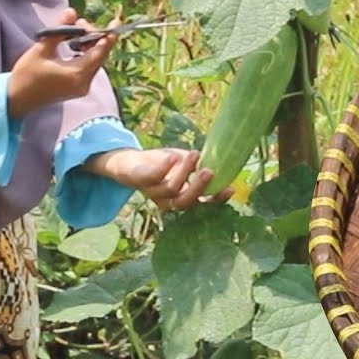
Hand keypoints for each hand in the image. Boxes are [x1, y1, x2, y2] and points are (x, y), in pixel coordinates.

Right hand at [8, 9, 114, 118]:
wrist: (16, 99)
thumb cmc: (26, 75)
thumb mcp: (41, 49)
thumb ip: (58, 31)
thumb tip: (72, 12)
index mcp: (76, 74)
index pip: (100, 52)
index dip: (108, 36)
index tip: (115, 22)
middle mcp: (83, 83)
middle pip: (99, 56)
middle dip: (94, 37)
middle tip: (79, 23)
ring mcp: (82, 88)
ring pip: (94, 61)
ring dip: (89, 45)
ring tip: (74, 32)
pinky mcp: (77, 88)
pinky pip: (89, 68)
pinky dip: (86, 55)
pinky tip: (74, 46)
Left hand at [86, 148, 225, 212]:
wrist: (127, 162)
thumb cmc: (161, 164)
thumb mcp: (182, 163)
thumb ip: (197, 164)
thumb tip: (218, 157)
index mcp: (181, 198)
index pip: (202, 204)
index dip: (216, 199)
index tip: (230, 187)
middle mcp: (168, 201)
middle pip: (185, 202)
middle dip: (199, 188)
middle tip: (210, 171)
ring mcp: (153, 192)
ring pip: (171, 189)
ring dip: (184, 172)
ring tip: (194, 154)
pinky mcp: (139, 180)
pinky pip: (152, 177)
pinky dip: (164, 168)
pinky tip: (173, 156)